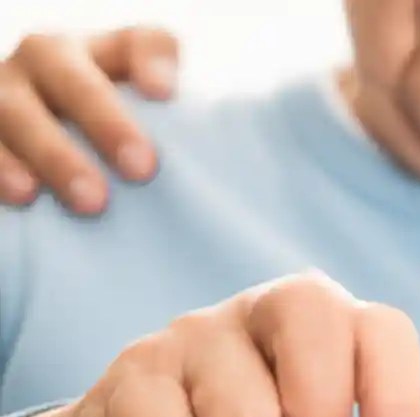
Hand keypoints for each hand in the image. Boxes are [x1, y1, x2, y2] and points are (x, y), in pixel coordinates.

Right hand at [0, 27, 178, 212]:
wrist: (42, 143)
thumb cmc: (114, 137)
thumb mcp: (148, 122)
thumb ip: (182, 124)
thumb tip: (227, 155)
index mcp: (103, 51)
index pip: (140, 43)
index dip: (152, 63)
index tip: (164, 95)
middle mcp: (47, 58)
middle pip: (76, 80)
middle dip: (108, 123)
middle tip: (142, 169)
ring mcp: (4, 92)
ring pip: (19, 113)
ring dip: (56, 156)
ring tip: (89, 200)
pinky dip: (2, 168)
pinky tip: (23, 196)